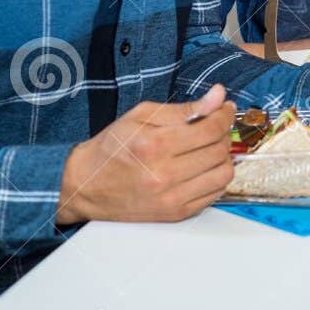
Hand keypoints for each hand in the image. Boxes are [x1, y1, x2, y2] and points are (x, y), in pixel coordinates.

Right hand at [56, 84, 236, 225]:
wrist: (85, 185)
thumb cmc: (111, 148)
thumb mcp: (141, 116)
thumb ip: (184, 108)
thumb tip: (218, 96)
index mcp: (155, 145)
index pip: (211, 129)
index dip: (225, 115)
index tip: (225, 108)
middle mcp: (165, 174)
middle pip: (220, 151)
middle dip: (224, 134)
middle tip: (215, 127)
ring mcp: (172, 198)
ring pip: (224, 174)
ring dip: (223, 157)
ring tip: (208, 149)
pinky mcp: (176, 213)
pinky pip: (215, 193)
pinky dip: (215, 178)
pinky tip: (202, 168)